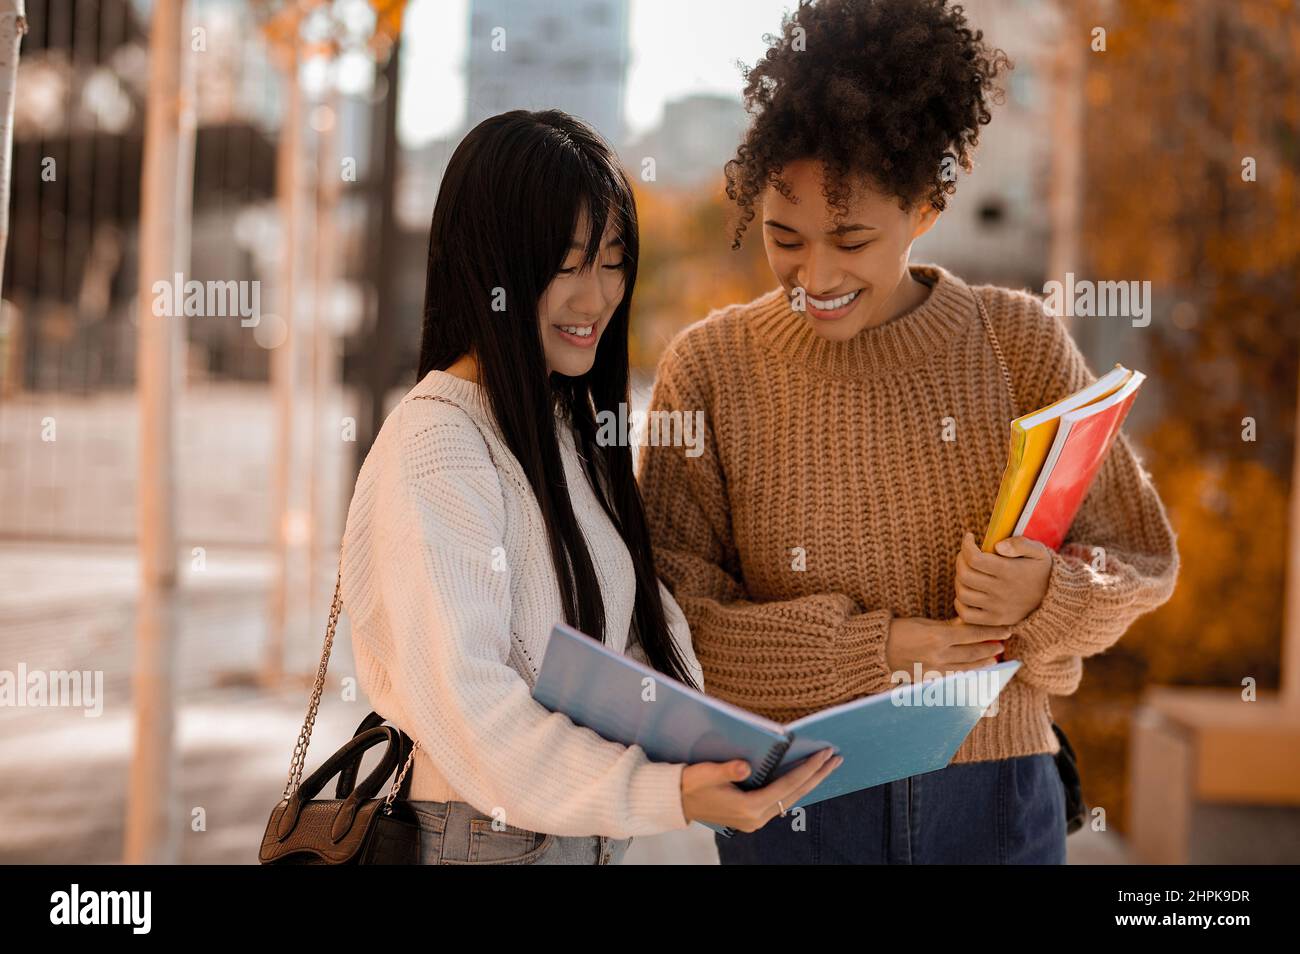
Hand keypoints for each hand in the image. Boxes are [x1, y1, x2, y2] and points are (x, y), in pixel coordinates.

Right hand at [680, 748, 841, 832]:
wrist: (676, 802)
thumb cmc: (691, 784)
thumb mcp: (707, 773)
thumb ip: (728, 770)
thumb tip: (746, 766)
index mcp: (749, 808)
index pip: (788, 785)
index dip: (808, 768)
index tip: (824, 753)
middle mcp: (756, 818)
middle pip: (795, 794)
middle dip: (817, 775)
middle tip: (836, 758)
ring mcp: (755, 820)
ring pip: (791, 799)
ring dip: (809, 781)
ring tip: (826, 766)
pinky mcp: (752, 816)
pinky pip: (781, 800)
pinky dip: (795, 787)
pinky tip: (803, 777)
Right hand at [885, 616, 1008, 677]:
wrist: (876, 651)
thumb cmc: (898, 631)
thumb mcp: (923, 622)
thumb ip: (947, 626)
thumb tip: (968, 625)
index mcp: (938, 636)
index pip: (973, 634)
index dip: (992, 632)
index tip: (1006, 630)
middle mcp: (939, 655)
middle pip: (973, 653)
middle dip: (991, 648)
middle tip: (1002, 644)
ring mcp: (935, 670)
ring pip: (967, 668)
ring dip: (983, 663)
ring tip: (994, 659)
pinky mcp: (930, 680)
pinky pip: (954, 677)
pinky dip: (967, 674)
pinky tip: (974, 671)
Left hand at [954, 531, 1052, 625]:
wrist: (1055, 601)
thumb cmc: (1043, 571)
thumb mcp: (1039, 552)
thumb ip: (1020, 544)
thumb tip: (997, 546)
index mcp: (1009, 572)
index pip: (974, 558)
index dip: (966, 545)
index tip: (969, 538)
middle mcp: (1000, 591)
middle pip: (964, 575)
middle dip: (960, 559)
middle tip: (966, 554)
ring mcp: (996, 608)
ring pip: (962, 594)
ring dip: (959, 579)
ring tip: (967, 571)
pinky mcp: (994, 620)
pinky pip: (966, 615)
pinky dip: (960, 603)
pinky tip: (967, 590)